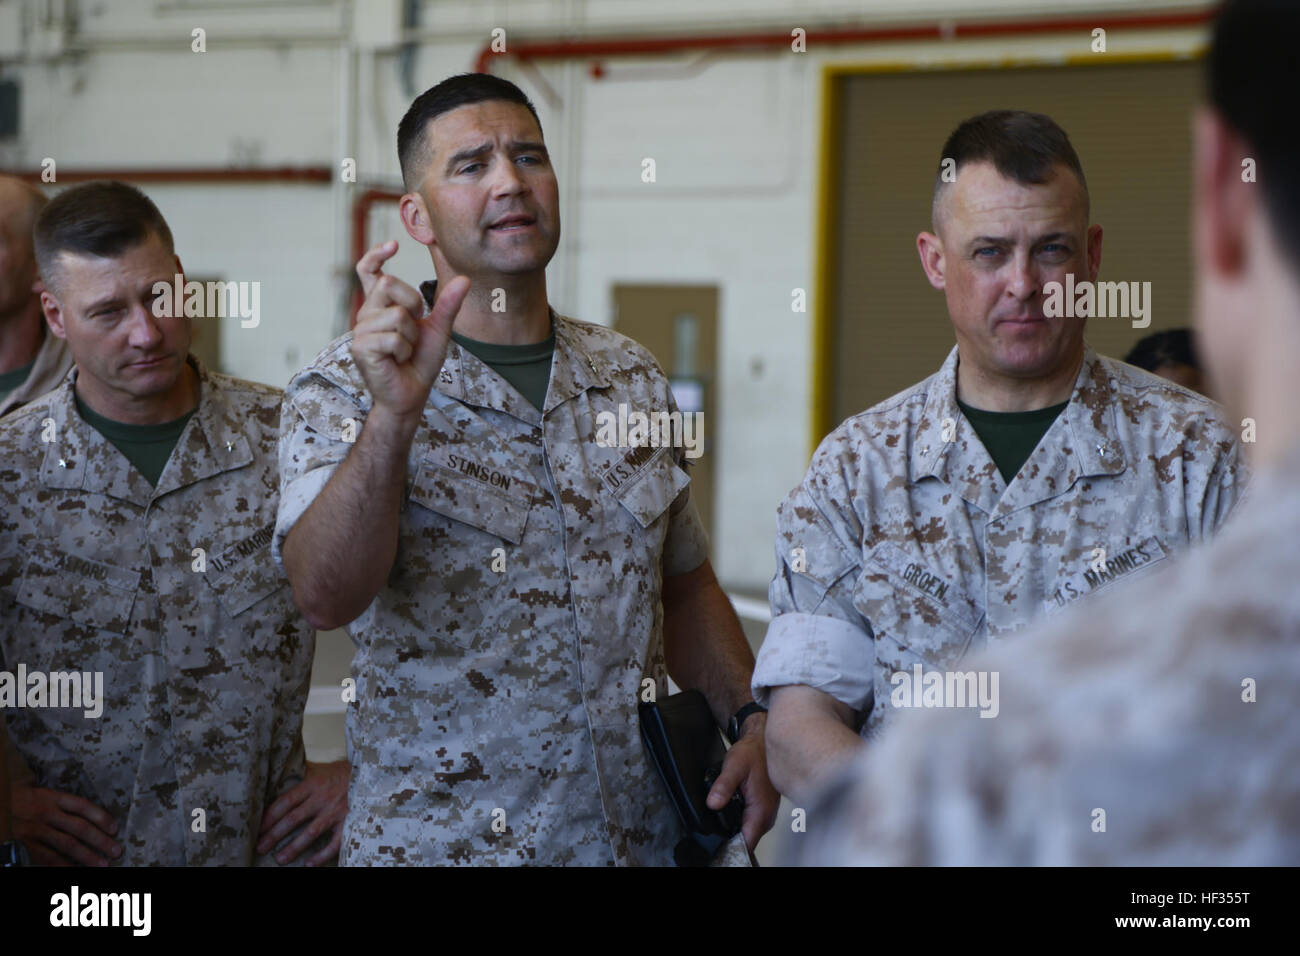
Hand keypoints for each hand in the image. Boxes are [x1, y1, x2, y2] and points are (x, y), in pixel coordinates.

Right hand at [11, 784, 121, 865]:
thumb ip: (53, 796)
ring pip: (67, 845)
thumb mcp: (31, 789)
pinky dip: (63, 865)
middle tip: (116, 850)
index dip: (101, 817)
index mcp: (50, 797)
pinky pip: (47, 858)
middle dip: (101, 841)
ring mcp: (34, 830)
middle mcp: (45, 813)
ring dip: (87, 856)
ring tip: (102, 864)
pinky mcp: (23, 844)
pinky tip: (76, 870)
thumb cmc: (11, 797)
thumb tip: (75, 805)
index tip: (115, 828)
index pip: (82, 806)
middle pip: (80, 828)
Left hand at [257, 759, 348, 865]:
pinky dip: (321, 855)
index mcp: (312, 784)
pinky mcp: (349, 821)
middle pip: (293, 818)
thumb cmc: (344, 772)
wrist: (373, 773)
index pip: (285, 802)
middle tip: (261, 847)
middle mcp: (322, 798)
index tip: (257, 828)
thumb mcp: (322, 769)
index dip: (269, 816)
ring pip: (310, 832)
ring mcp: (336, 811)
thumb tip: (281, 776)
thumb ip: (303, 775)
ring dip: (294, 847)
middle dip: (274, 834)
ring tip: (280, 858)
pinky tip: (309, 864)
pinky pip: (334, 842)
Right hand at [351, 239, 469, 423]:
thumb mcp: (439, 329)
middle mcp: (366, 314)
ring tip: (405, 351)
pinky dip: (404, 351)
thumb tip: (464, 279)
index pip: (368, 271)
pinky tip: (398, 360)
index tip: (394, 245)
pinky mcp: (361, 348)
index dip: (376, 255)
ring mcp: (360, 330)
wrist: (412, 394)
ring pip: (396, 315)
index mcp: (380, 306)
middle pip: (389, 284)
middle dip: (413, 306)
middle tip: (414, 330)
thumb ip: (448, 304)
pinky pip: (392, 337)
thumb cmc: (420, 362)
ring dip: (411, 337)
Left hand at [706, 716, 779, 851]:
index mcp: (761, 811)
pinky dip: (738, 820)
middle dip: (729, 837)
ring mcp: (766, 814)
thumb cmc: (754, 753)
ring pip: (747, 833)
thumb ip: (723, 786)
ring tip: (722, 814)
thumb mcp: (734, 766)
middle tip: (715, 824)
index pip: (746, 844)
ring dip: (733, 828)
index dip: (730, 846)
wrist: (763, 742)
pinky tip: (730, 809)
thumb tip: (713, 804)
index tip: (716, 842)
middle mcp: (766, 817)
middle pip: (746, 841)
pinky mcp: (763, 810)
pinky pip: (749, 824)